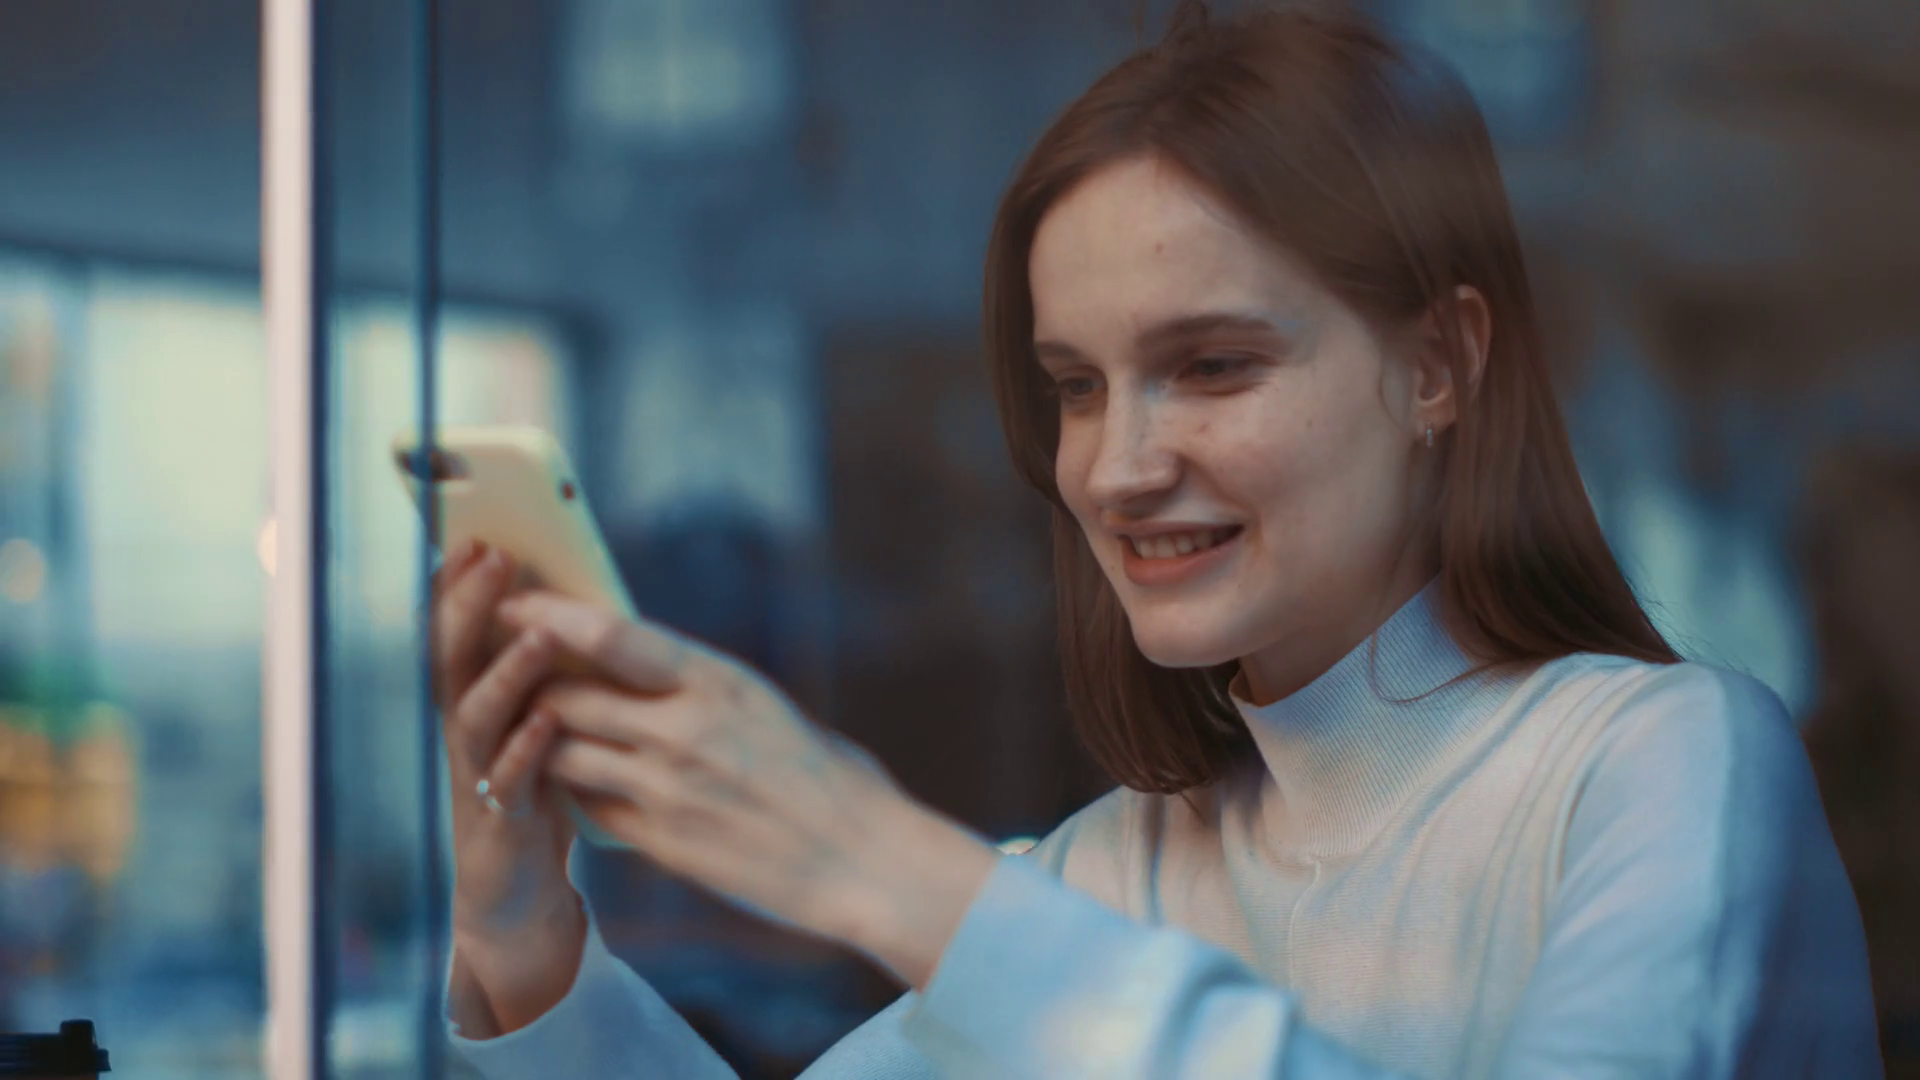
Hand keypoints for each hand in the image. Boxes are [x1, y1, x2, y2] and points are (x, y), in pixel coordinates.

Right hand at [431, 542, 579, 943]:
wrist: (513, 891)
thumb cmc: (531, 789)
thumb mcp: (531, 718)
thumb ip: (537, 671)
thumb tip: (564, 602)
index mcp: (474, 701)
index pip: (456, 632)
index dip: (457, 587)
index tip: (473, 537)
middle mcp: (465, 733)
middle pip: (453, 659)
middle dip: (468, 606)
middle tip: (491, 558)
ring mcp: (477, 776)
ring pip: (478, 715)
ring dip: (505, 672)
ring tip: (533, 634)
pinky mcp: (502, 821)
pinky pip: (510, 780)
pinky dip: (526, 748)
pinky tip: (545, 720)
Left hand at [498, 591, 1000, 987]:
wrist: (865, 860)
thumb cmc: (830, 777)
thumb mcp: (765, 707)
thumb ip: (700, 687)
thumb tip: (640, 664)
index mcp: (718, 681)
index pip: (608, 634)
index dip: (548, 616)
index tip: (514, 604)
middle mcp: (683, 731)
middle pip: (566, 695)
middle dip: (528, 681)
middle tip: (504, 669)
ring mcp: (666, 791)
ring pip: (562, 751)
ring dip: (542, 737)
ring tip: (534, 726)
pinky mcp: (661, 842)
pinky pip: (587, 807)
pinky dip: (572, 788)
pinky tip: (575, 780)